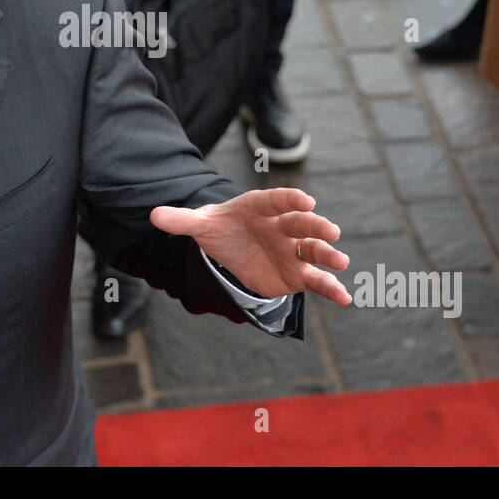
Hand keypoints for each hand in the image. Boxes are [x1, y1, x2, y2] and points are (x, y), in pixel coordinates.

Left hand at [150, 187, 350, 302]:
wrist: (232, 248)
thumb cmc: (220, 230)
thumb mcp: (200, 225)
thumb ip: (181, 220)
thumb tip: (153, 215)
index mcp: (262, 207)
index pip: (279, 200)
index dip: (292, 200)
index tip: (307, 201)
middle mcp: (283, 226)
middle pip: (302, 224)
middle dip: (316, 227)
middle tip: (331, 231)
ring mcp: (293, 249)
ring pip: (313, 250)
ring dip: (328, 255)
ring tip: (341, 262)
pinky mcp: (296, 274)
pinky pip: (316, 280)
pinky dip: (331, 287)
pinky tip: (345, 298)